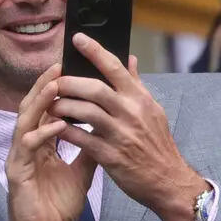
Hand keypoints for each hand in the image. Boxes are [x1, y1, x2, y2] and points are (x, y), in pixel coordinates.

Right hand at [2, 64, 93, 220]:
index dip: (57, 87)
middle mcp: (27, 145)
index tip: (74, 68)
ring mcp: (19, 157)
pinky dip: (43, 132)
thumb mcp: (82, 171)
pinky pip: (28, 146)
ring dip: (41, 100)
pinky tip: (58, 124)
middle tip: (62, 64)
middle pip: (33, 105)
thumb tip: (106, 126)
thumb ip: (90, 146)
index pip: (47, 107)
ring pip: (25, 119)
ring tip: (58, 83)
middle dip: (46, 84)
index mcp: (40, 143)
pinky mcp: (16, 172)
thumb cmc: (59, 206)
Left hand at [50, 34, 205, 220]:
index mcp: (141, 99)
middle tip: (55, 81)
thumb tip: (130, 59)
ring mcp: (121, 135)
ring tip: (52, 105)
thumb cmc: (158, 146)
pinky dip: (66, 130)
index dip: (94, 51)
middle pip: (94, 88)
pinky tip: (56, 127)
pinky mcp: (111, 156)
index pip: (116, 67)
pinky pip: (82, 138)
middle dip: (69, 82)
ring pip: (85, 111)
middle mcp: (131, 113)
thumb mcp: (153, 111)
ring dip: (63, 106)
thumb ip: (136, 85)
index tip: (78, 39)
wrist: (168, 181)